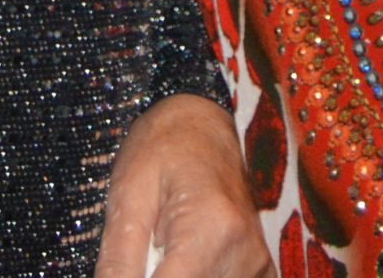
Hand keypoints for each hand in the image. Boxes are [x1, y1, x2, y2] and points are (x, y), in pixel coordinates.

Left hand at [94, 93, 272, 277]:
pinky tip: (186, 259)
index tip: (132, 265)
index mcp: (210, 228)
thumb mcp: (127, 197)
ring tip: (166, 251)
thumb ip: (119, 261)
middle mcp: (245, 252)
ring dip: (180, 276)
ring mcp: (258, 263)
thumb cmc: (159, 147)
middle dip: (160, 276)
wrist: (201, 121)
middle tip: (150, 249)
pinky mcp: (262, 269)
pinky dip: (203, 276)